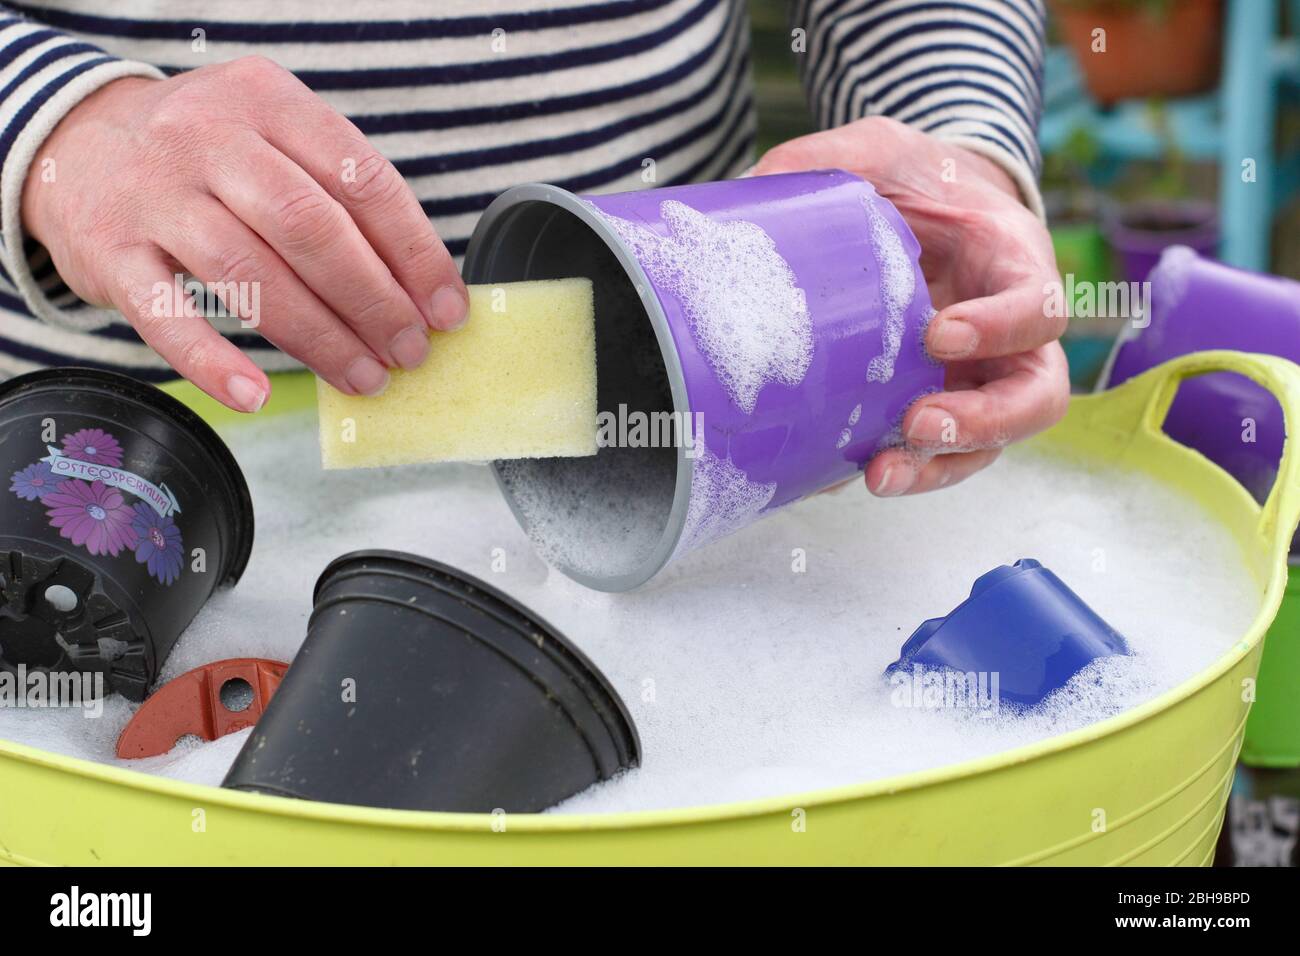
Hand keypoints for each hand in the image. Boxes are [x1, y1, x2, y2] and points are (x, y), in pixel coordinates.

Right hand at [21, 56, 467, 411]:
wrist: (77, 145)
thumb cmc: (209, 158)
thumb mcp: (275, 138)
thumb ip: (341, 195)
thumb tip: (423, 289)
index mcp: (269, 102)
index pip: (361, 180)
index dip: (414, 252)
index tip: (446, 309)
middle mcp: (209, 137)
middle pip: (310, 227)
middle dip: (374, 300)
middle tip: (410, 351)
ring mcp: (154, 193)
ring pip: (250, 272)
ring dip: (319, 337)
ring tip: (364, 377)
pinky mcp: (111, 251)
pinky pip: (167, 316)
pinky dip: (214, 363)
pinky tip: (255, 396)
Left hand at [751, 117, 1068, 494]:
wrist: (924, 208)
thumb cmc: (918, 181)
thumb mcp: (882, 151)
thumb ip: (834, 158)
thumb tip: (760, 181)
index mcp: (1013, 266)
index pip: (1037, 308)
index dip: (1000, 327)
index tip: (939, 332)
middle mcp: (1012, 336)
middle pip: (1034, 397)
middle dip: (982, 422)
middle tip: (917, 424)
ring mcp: (979, 378)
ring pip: (988, 443)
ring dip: (937, 465)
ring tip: (879, 474)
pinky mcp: (940, 404)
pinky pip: (934, 452)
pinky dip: (896, 466)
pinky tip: (843, 475)